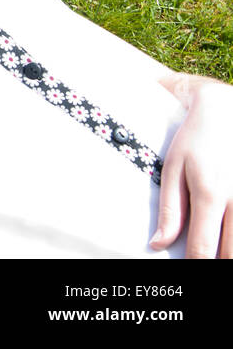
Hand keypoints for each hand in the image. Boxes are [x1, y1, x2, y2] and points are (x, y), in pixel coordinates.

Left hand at [151, 77, 232, 257]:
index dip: (194, 267)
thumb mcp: (172, 169)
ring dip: (230, 252)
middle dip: (216, 264)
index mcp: (209, 195)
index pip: (202, 249)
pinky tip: (228, 236)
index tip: (185, 270)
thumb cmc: (195, 140)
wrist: (226, 113)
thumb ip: (168, 210)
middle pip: (231, 255)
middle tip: (201, 260)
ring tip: (215, 251)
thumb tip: (158, 244)